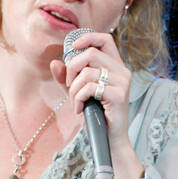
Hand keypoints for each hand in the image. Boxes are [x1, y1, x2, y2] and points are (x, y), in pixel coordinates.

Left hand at [49, 30, 132, 151]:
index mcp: (115, 66)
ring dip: (74, 89)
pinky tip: (79, 109)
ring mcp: (122, 82)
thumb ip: (67, 79)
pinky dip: (78, 98)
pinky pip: (90, 88)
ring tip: (75, 101)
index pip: (105, 39)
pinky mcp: (119, 95)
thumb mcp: (78, 93)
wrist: (108, 140)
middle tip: (69, 84)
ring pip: (87, 73)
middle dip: (72, 68)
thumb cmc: (95, 116)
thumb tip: (55, 62)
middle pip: (91, 54)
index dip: (88, 38)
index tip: (72, 47)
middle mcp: (122, 71)